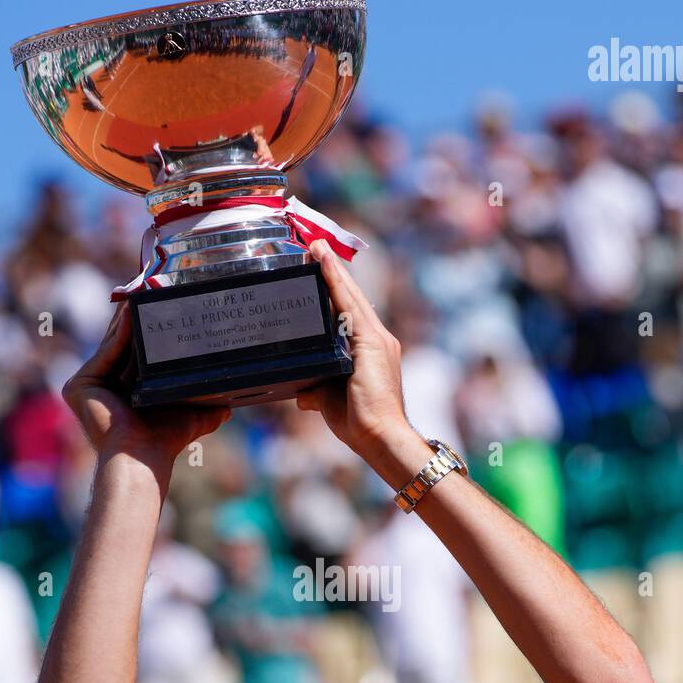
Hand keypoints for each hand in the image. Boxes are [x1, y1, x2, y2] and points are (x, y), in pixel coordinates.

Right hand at [62, 301, 231, 472]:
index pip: (136, 353)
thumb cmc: (165, 441)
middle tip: (154, 286)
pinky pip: (107, 351)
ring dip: (130, 316)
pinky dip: (122, 330)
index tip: (163, 303)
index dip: (149, 329)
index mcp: (122, 392)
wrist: (143, 456)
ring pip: (114, 343)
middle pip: (123, 344)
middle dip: (138, 316)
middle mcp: (103, 387)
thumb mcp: (190, 417)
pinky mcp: (78, 386)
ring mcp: (88, 386)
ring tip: (147, 290)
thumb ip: (207, 409)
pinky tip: (135, 309)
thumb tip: (228, 407)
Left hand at [297, 240, 410, 457]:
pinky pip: (348, 303)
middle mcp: (378, 339)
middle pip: (351, 296)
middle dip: (332, 270)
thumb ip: (318, 391)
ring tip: (313, 245)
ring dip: (331, 268)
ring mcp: (377, 338)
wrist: (381, 437)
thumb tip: (301, 393)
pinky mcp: (371, 342)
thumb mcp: (331, 401)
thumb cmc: (360, 425)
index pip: (350, 311)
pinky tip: (322, 261)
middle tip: (311, 245)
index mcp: (371, 351)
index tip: (319, 266)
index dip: (335, 288)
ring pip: (350, 295)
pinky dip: (335, 280)